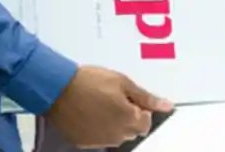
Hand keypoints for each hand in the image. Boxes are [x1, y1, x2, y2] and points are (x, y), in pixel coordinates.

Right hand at [43, 65, 172, 148]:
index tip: (130, 99)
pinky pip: (98, 138)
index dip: (141, 109)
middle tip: (114, 98)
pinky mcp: (84, 143)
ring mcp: (99, 141)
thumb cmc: (89, 82)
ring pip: (115, 136)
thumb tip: (167, 106)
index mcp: (128, 119)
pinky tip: (89, 113)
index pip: (146, 123)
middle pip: (132, 130)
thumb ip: (146, 97)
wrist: (56, 88)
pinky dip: (98, 128)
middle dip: (128, 117)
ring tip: (99, 104)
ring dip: (114, 123)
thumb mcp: (122, 82)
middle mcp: (116, 135)